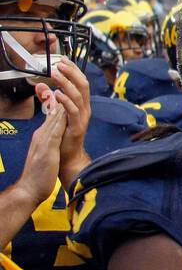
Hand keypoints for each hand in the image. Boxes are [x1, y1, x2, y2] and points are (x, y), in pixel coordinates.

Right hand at [11, 96, 65, 211]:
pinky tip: (63, 110)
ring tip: (64, 88)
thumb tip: (54, 131)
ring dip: (58, 102)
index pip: (51, 115)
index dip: (56, 100)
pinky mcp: (46, 149)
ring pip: (52, 118)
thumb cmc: (39, 173)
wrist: (30, 189)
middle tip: (60, 79)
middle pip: (51, 112)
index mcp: (42, 137)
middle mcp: (42, 136)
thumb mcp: (45, 152)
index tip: (61, 87)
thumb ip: (49, 139)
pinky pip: (53, 131)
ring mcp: (43, 142)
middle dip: (56, 95)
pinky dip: (58, 120)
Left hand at [37, 60, 91, 190]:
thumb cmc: (63, 136)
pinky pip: (74, 111)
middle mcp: (85, 109)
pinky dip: (66, 101)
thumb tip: (40, 86)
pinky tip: (57, 94)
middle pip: (83, 85)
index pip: (80, 82)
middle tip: (59, 63)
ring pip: (79, 96)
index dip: (73, 69)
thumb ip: (50, 100)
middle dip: (72, 72)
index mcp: (81, 104)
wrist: (68, 157)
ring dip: (66, 83)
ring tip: (55, 74)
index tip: (63, 59)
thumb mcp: (55, 114)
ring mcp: (83, 118)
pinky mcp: (78, 127)